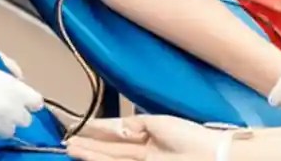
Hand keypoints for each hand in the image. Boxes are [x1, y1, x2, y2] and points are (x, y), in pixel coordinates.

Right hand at [0, 51, 43, 142]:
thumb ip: (9, 69)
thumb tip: (19, 77)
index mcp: (13, 87)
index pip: (37, 102)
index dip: (29, 101)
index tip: (23, 100)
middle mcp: (9, 107)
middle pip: (25, 120)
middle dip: (16, 114)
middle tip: (1, 107)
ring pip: (9, 131)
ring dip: (1, 124)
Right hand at [66, 116, 224, 160]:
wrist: (212, 157)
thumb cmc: (191, 138)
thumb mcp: (159, 123)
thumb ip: (134, 124)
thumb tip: (114, 126)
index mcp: (148, 137)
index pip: (117, 134)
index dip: (99, 130)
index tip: (81, 127)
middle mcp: (142, 152)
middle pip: (110, 150)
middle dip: (89, 145)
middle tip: (68, 141)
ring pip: (109, 159)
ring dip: (90, 154)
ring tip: (71, 148)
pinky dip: (102, 159)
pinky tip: (89, 155)